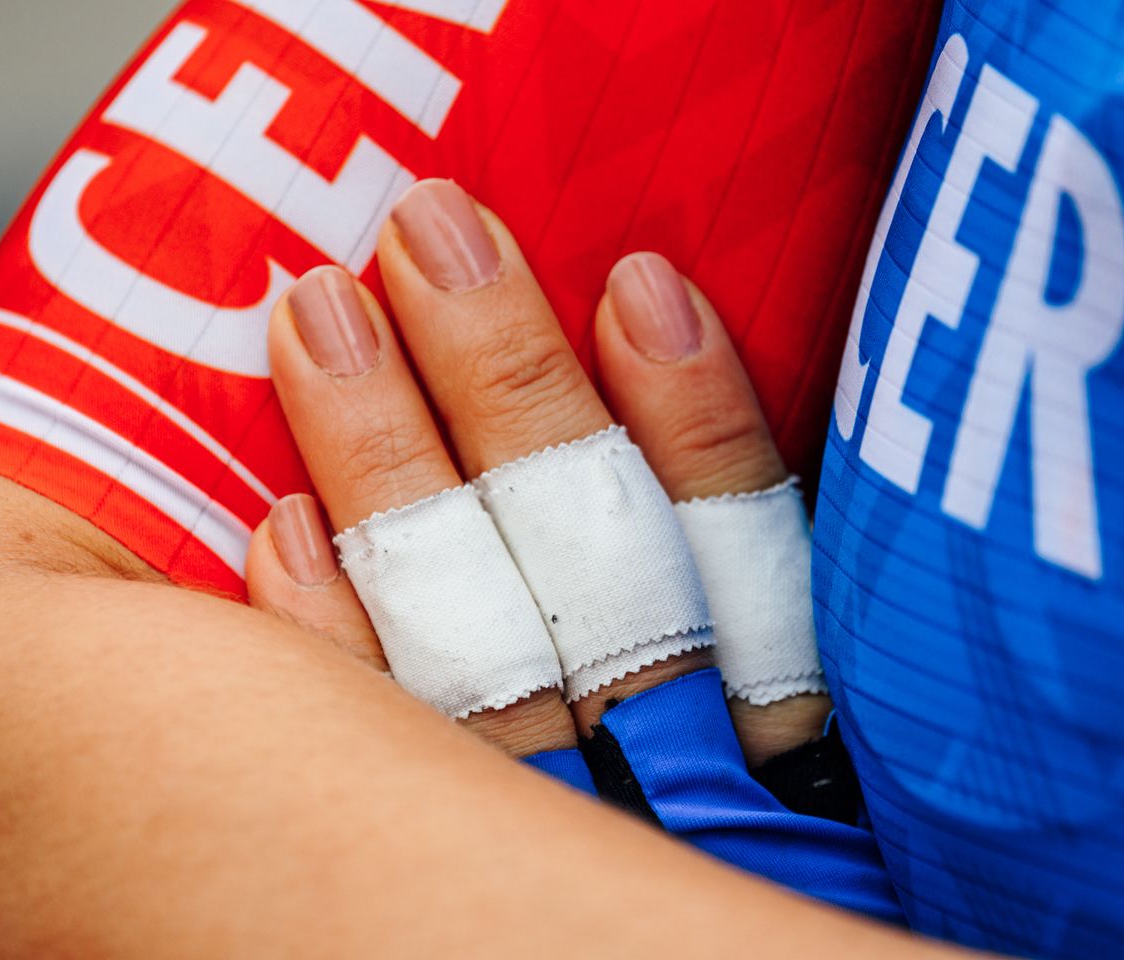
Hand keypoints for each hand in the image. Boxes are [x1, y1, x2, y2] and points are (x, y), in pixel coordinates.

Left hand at [243, 179, 899, 920]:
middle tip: (433, 232)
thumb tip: (754, 440)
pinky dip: (326, 645)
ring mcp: (544, 861)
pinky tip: (274, 529)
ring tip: (328, 311)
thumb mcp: (849, 821)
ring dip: (395, 471)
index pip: (744, 584)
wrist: (829, 959)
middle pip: (580, 580)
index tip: (641, 283)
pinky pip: (378, 772)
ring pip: (462, 653)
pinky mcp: (462, 882)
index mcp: (782, 802)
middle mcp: (654, 828)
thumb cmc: (798, 933)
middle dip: (507, 394)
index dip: (694, 428)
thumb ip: (815, 669)